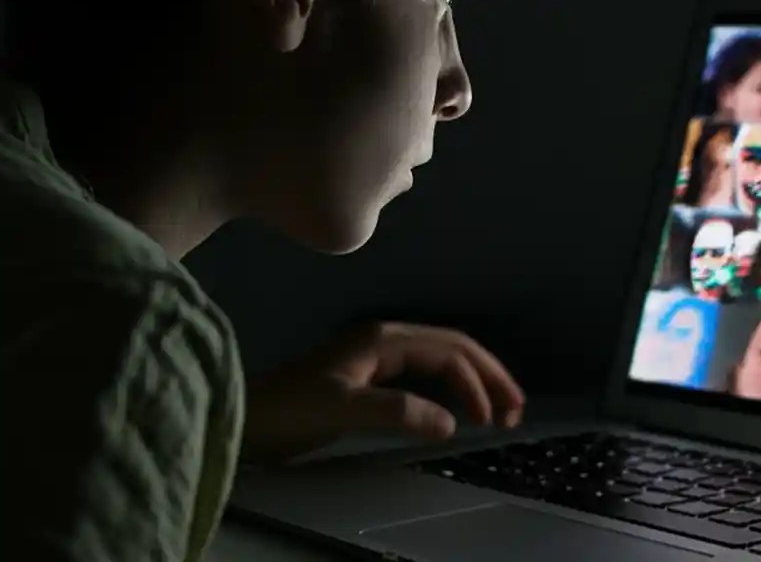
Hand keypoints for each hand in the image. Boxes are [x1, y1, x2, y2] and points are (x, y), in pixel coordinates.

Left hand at [241, 321, 525, 463]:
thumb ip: (395, 412)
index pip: (447, 353)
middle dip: (489, 375)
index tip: (489, 420)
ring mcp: (379, 356)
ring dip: (475, 380)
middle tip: (517, 408)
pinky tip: (461, 408)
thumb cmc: (287, 411)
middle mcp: (386, 339)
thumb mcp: (340, 409)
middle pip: (454, 347)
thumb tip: (450, 422)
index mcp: (383, 339)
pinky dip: (454, 388)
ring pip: (443, 358)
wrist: (244, 418)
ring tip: (501, 409)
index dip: (475, 384)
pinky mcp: (372, 375)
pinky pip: (428, 373)